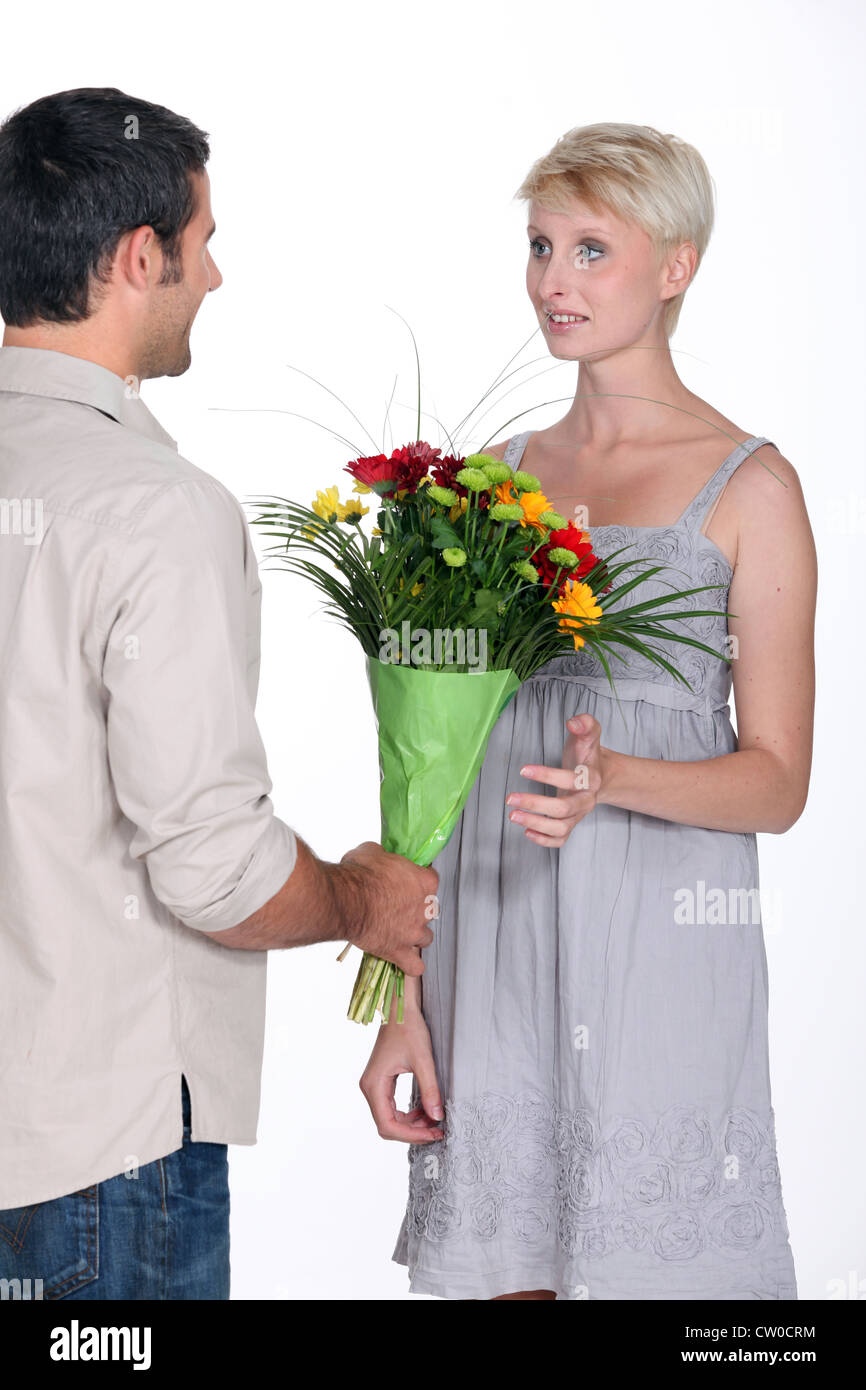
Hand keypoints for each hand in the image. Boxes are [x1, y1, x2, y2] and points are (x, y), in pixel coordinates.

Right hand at [340, 842, 438, 976]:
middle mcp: (424, 908)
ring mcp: (412, 932)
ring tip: (400, 932)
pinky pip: (414, 966)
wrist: (346, 900)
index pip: (431, 879)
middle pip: (430, 909)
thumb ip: (383, 858)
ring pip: (425, 938)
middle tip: (399, 905)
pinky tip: (403, 960)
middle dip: (417, 908)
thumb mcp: (371, 852)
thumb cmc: (359, 873)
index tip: (406, 880)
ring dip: (415, 935)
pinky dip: (410, 964)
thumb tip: (379, 858)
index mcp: (424, 882)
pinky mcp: (398, 951)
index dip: (417, 879)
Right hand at [359, 994, 444, 1143]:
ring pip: (390, 1118)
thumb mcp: (423, 1060)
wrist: (400, 1008)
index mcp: (374, 1085)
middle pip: (387, 1125)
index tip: (433, 1133)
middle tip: (437, 1130)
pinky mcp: (382, 1081)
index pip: (387, 1125)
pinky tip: (425, 1109)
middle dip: (413, 1131)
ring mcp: (374, 1085)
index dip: (411, 1135)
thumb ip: (430, 1090)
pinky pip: (393, 1107)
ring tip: (434, 1119)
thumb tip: (437, 1117)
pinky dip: (409, 1113)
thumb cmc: (409, 1028)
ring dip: (412, 1123)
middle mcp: (370, 1087)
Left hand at [505, 712, 604, 847]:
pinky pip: (560, 840)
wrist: (601, 776)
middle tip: (510, 798)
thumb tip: (574, 721)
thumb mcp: (589, 736)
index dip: (546, 775)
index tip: (523, 770)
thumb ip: (585, 724)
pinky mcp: (570, 824)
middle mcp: (585, 801)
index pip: (570, 780)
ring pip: (560, 828)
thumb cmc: (587, 756)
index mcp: (590, 779)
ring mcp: (578, 816)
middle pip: (563, 809)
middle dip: (535, 805)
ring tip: (513, 815)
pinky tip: (526, 831)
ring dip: (536, 824)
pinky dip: (544, 840)